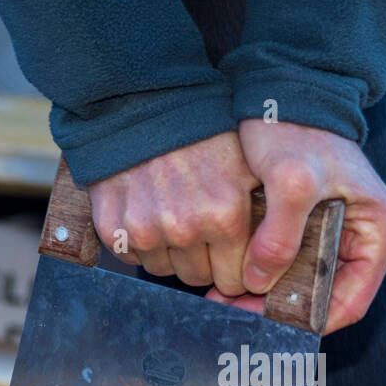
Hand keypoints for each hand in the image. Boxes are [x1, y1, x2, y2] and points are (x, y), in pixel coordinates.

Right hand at [87, 131, 257, 295]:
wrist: (146, 104)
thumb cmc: (204, 135)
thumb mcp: (250, 168)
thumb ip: (266, 218)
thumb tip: (272, 265)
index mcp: (225, 218)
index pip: (233, 281)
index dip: (232, 267)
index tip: (228, 252)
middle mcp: (185, 229)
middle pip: (198, 278)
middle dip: (202, 260)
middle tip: (199, 226)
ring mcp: (145, 230)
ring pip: (164, 270)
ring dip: (170, 252)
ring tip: (172, 213)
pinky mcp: (113, 227)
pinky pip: (131, 257)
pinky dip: (138, 242)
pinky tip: (147, 211)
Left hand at [207, 119, 385, 334]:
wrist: (279, 90)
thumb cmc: (297, 126)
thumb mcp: (292, 179)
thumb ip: (280, 235)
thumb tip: (261, 284)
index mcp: (382, 232)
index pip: (351, 302)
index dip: (307, 322)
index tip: (266, 325)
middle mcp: (366, 239)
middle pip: (324, 299)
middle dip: (279, 312)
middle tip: (232, 311)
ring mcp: (339, 235)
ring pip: (303, 287)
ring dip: (265, 298)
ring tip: (223, 299)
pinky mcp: (312, 229)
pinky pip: (290, 268)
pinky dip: (262, 278)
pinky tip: (229, 281)